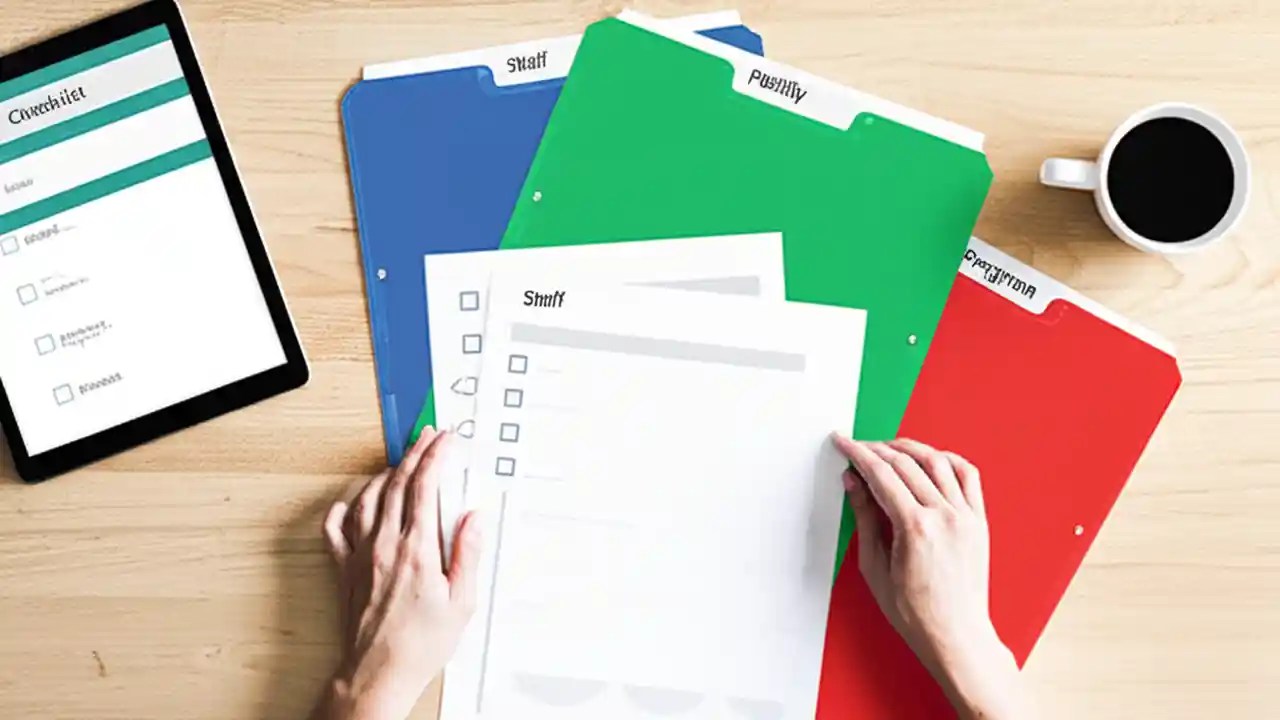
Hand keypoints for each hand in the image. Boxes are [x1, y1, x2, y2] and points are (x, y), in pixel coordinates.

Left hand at [311, 428, 482, 719]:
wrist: (378, 672)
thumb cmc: (419, 644)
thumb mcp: (462, 601)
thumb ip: (468, 553)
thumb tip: (473, 518)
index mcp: (417, 550)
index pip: (426, 486)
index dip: (437, 456)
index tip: (447, 440)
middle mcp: (385, 545)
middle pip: (397, 483)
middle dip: (415, 453)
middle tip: (427, 438)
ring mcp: (361, 554)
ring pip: (368, 498)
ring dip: (385, 474)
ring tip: (399, 464)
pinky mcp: (345, 569)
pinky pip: (336, 530)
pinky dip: (344, 509)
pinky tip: (351, 502)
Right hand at [831, 435, 1030, 719]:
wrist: (956, 635)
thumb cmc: (914, 612)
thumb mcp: (875, 567)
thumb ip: (865, 518)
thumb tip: (853, 483)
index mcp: (915, 528)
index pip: (881, 474)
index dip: (858, 454)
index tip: (843, 443)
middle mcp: (944, 516)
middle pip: (906, 463)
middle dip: (877, 449)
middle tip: (858, 447)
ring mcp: (966, 516)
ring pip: (937, 461)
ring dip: (909, 448)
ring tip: (889, 448)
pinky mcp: (979, 521)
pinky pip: (968, 475)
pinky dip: (948, 459)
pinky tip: (931, 458)